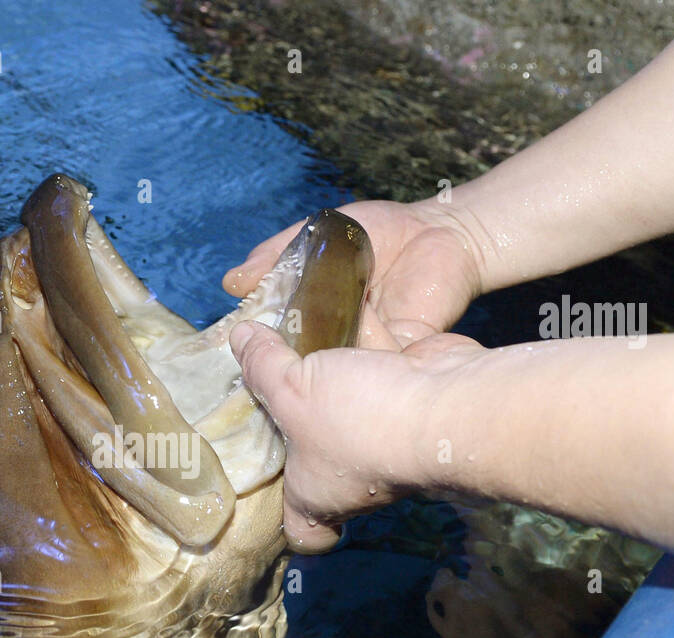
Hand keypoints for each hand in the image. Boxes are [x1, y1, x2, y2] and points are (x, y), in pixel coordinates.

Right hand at [224, 200, 485, 347]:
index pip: (280, 343)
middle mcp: (340, 343)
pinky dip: (365, 354)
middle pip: (306, 366)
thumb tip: (230, 284)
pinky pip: (379, 363)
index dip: (259, 349)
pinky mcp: (402, 350)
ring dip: (325, 360)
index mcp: (316, 319)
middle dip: (288, 365)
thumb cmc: (382, 231)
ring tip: (305, 350)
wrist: (443, 232)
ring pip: (340, 370)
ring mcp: (371, 351)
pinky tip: (351, 336)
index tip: (236, 347)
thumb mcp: (315, 235)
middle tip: (265, 362)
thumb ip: (275, 257)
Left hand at [229, 323, 486, 552]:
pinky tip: (345, 308)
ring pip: (348, 407)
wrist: (447, 404)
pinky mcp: (414, 403)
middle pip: (316, 456)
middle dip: (295, 418)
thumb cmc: (355, 421)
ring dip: (330, 371)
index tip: (266, 479)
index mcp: (316, 498)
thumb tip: (238, 338)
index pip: (301, 532)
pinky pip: (380, 372)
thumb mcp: (291, 391)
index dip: (284, 515)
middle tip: (267, 380)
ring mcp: (386, 441)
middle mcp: (352, 480)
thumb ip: (262, 365)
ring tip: (298, 329)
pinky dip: (368, 343)